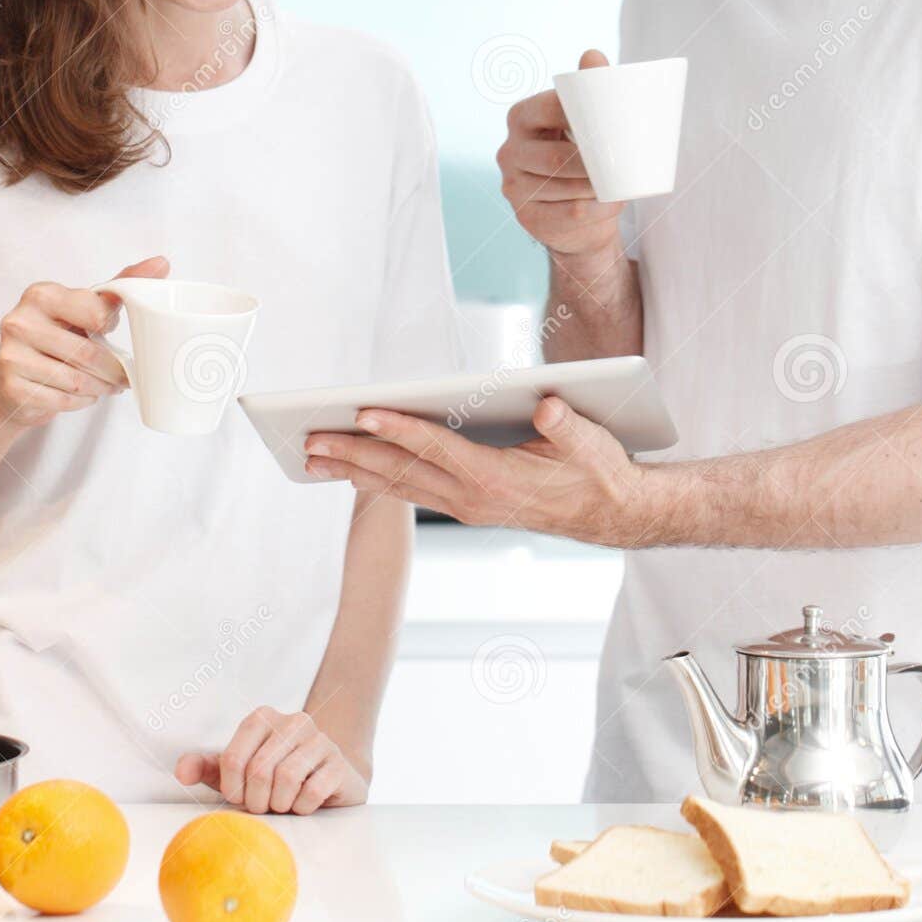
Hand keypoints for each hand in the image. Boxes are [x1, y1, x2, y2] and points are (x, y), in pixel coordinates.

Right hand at [0, 256, 168, 427]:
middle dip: (114, 369)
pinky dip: (82, 401)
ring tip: (107, 385)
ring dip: (101, 387)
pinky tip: (84, 394)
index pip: (96, 312)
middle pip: (88, 353)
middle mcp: (21, 321)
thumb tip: (161, 263)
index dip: (109, 326)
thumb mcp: (82, 306)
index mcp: (41, 294)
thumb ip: (119, 285)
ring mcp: (12, 354)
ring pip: (78, 380)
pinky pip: (63, 400)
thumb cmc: (55, 336)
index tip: (108, 330)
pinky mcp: (13, 386)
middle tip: (125, 376)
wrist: (12, 379)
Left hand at [175, 707, 368, 813]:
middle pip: (259, 770)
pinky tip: (304, 805)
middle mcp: (293, 721)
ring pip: (287, 778)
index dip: (232, 787)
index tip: (239, 797)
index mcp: (262, 718)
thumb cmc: (272, 780)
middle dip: (256, 800)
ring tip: (282, 806)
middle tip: (261, 807)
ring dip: (279, 805)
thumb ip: (206, 768)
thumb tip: (181, 771)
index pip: (232, 758)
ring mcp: (320, 739)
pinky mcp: (338, 763)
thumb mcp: (236, 774)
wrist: (324, 785)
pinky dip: (302, 808)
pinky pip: (313, 791)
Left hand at [305, 398, 648, 539]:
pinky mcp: (466, 504)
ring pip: (399, 486)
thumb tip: (546, 407)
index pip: (436, 448)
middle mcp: (472, 498)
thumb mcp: (593, 445)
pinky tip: (353, 468)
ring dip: (353, 471)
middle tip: (309, 440)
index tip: (363, 411)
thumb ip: (567, 426)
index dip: (399, 428)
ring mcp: (466, 506)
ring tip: (312, 457)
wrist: (613, 514)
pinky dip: (377, 479)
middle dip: (353, 454)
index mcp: (495, 479)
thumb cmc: (601, 472)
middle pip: (402, 471)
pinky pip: (411, 491)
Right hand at [496, 47, 625, 259]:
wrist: (577, 213)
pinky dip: (597, 210)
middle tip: (624, 160)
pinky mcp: (525, 216)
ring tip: (622, 183)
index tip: (613, 125)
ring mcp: (513, 186)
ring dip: (599, 188)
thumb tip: (593, 55)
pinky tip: (610, 203)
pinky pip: (567, 214)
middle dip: (593, 161)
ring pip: (564, 187)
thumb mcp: (585, 122)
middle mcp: (509, 150)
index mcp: (521, 116)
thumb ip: (591, 88)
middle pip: (555, 157)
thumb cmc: (583, 156)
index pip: (550, 110)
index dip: (582, 117)